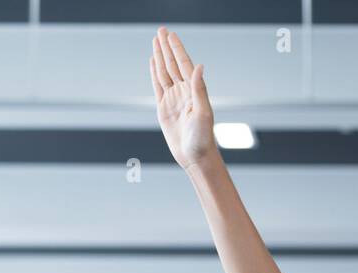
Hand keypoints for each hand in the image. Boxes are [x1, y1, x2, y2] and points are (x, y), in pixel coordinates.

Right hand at [150, 26, 217, 170]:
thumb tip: (199, 66)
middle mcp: (184, 92)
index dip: (177, 49)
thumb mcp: (203, 112)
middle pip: (172, 64)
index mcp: (194, 91)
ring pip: (164, 72)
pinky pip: (158, 85)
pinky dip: (155, 72)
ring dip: (160, 56)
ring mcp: (173, 99)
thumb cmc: (203, 138)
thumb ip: (199, 88)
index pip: (183, 64)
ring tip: (156, 41)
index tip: (170, 34)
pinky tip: (153, 62)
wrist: (195, 157)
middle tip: (161, 30)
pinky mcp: (164, 108)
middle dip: (167, 47)